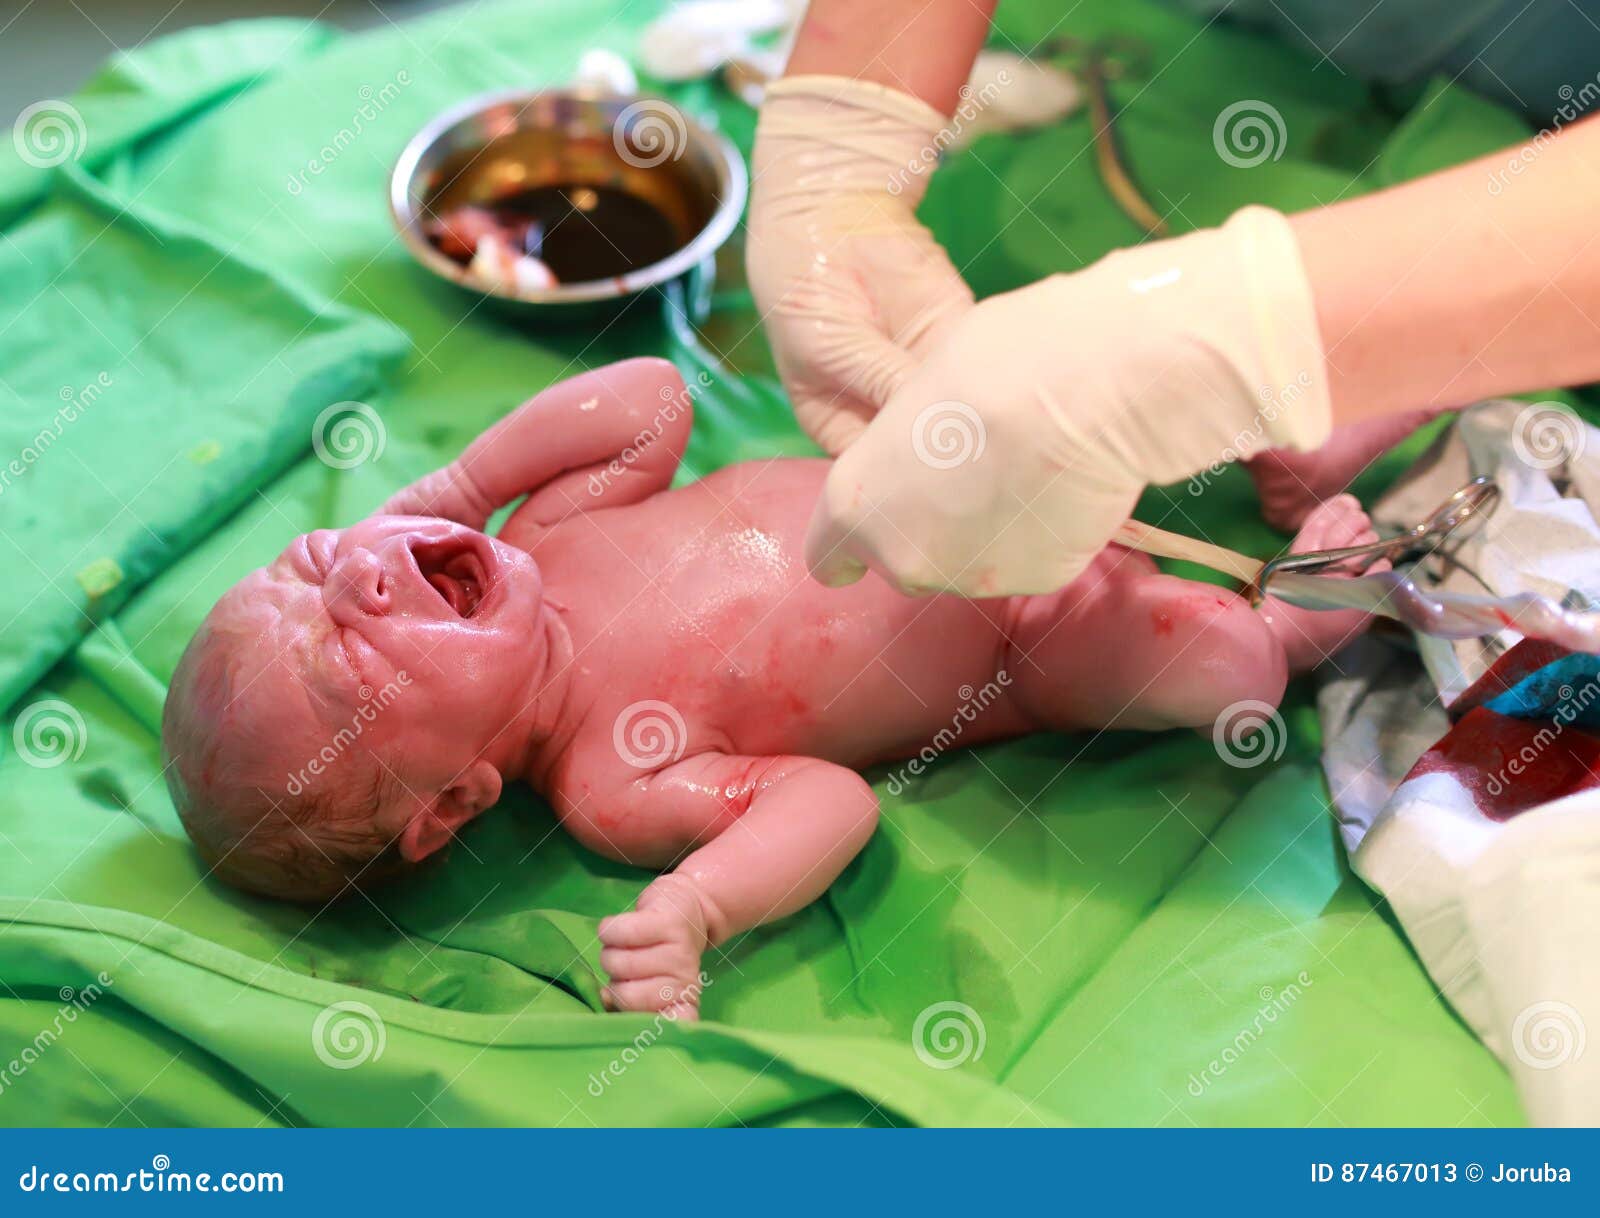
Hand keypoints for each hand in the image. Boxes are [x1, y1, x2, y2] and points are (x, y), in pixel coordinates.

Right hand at [597, 873, 710, 1019]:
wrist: (689, 909)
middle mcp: (684, 981)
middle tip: (627, 969)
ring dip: (611, 953)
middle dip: (615, 981)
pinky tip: (619, 931)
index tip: (632, 1016)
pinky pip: (617, 933)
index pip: (665, 1023)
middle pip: (624, 995)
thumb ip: (631, 1000)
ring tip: (625, 947)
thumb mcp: (653, 983)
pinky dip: (609, 932)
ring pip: (616, 963)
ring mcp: (678, 951)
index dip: (644, 1022)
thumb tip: (606, 1000)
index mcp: (682, 1001)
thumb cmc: (661, 952)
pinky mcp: (667, 922)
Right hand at [747, 75, 973, 453]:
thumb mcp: (834, 347)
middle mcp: (885, 415)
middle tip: (973, 463)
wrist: (832, 217)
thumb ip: (881, 384)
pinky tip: (1004, 388)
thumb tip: (930, 428)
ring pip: (955, 416)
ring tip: (993, 427)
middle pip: (921, 455)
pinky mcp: (956, 344)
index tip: (934, 493)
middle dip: (945, 461)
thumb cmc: (809, 294)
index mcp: (842, 429)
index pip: (876, 478)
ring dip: (975, 422)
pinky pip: (980, 371)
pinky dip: (994, 380)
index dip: (902, 489)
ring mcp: (923, 380)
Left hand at [804, 207, 1334, 595]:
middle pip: (905, 559)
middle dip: (927, 528)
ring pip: (970, 563)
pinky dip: (1041, 533)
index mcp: (857, 505)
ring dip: (985, 532)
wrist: (1087, 392)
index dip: (849, 542)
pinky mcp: (1037, 580)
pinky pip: (1032, 559)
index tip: (868, 530)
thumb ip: (905, 438)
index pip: (829, 555)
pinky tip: (1059, 485)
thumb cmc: (992, 363)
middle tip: (967, 472)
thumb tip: (922, 441)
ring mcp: (972, 577)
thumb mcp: (921, 387)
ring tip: (1023, 471)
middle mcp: (905, 558)